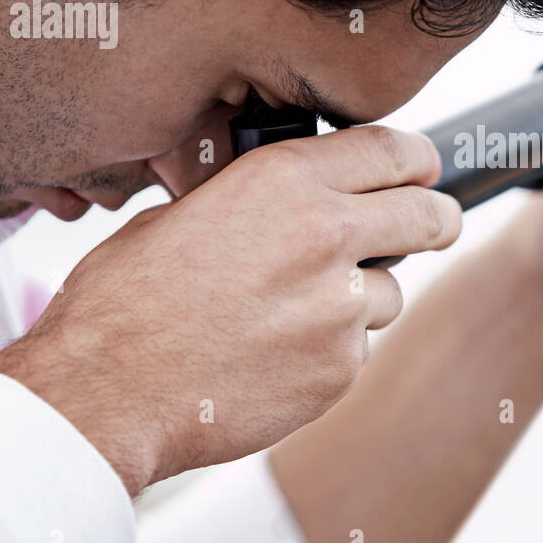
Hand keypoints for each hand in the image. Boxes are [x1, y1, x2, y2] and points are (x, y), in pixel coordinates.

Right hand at [0, 126, 461, 495]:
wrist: (107, 392)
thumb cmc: (126, 301)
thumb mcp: (183, 214)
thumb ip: (260, 202)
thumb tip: (297, 202)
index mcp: (283, 180)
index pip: (393, 150)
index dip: (417, 161)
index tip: (425, 171)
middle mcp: (326, 233)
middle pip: (428, 215)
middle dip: (435, 219)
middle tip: (434, 226)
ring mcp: (340, 305)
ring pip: (390, 292)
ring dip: (360, 300)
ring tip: (290, 317)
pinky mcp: (340, 367)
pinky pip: (357, 349)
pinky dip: (330, 353)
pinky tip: (274, 358)